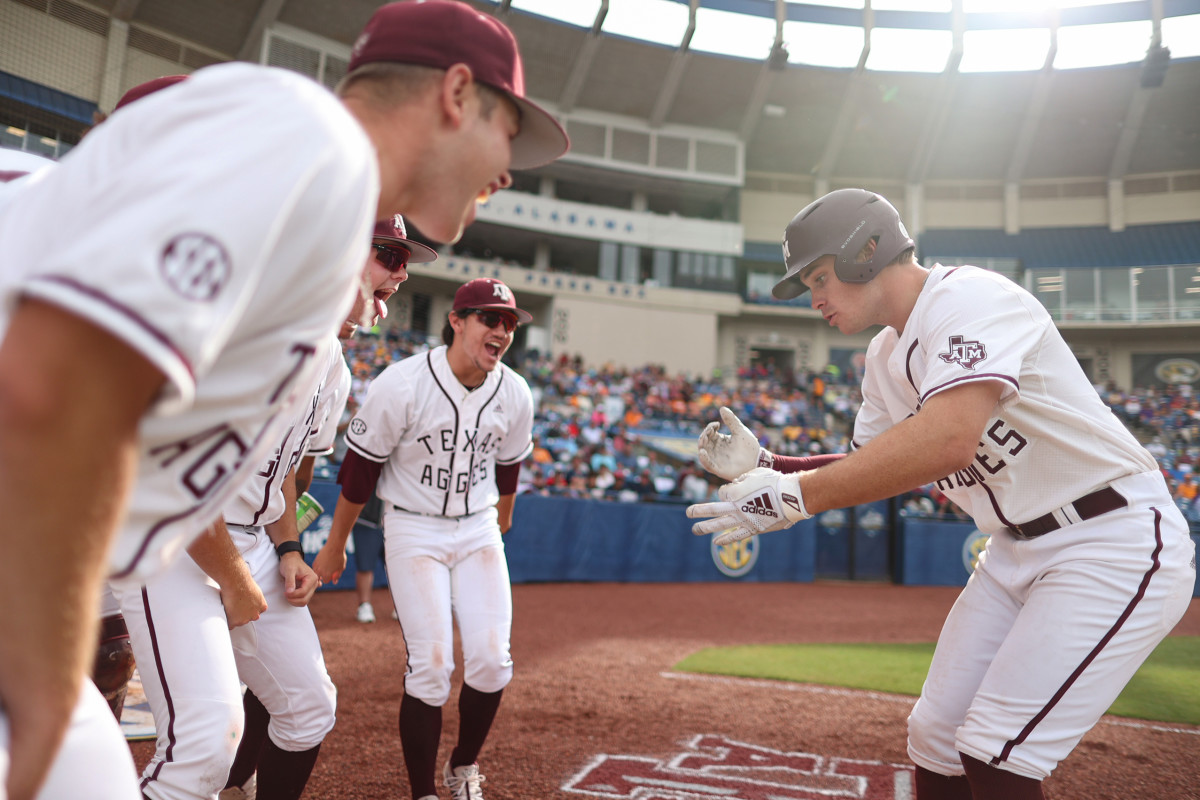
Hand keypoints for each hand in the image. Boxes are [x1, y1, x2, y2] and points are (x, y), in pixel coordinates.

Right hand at [219, 573, 267, 628]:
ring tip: (229, 606)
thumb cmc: (243, 582)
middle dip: (241, 613)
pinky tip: (224, 614)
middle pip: (247, 618)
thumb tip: (249, 598)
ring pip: (239, 621)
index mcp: (262, 607)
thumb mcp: (254, 590)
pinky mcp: (235, 621)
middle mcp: (255, 614)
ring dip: (234, 616)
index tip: (243, 605)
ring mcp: (245, 619)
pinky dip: (227, 621)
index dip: (248, 608)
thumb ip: (254, 598)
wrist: (236, 583)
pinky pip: (230, 625)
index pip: (255, 612)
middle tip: (235, 605)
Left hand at [279, 552, 319, 606]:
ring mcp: (311, 588)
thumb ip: (290, 581)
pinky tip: (290, 595)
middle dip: (293, 600)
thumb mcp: (289, 570)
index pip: (303, 592)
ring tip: (287, 594)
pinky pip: (303, 600)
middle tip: (285, 594)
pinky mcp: (307, 590)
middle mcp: (314, 584)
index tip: (285, 592)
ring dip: (294, 601)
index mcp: (312, 578)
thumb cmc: (290, 563)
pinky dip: (296, 600)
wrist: (291, 559)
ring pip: (304, 601)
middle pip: (305, 599)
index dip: (293, 594)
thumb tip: (289, 592)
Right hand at [312, 543, 346, 585]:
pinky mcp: (315, 561)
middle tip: (327, 572)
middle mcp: (320, 572)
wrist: (334, 546)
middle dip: (323, 577)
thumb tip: (334, 582)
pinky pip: (314, 567)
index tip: (331, 575)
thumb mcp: (341, 567)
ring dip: (319, 572)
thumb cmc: (339, 557)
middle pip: (319, 578)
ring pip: (315, 573)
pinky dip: (317, 567)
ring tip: (324, 569)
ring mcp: (317, 566)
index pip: (326, 581)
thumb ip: (337, 576)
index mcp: (327, 575)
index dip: (329, 578)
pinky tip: (321, 564)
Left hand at [686, 467, 810, 544]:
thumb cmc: (774, 481)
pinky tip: (716, 543)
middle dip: (699, 511)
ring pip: (720, 524)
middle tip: (688, 513)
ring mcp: (743, 519)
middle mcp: (735, 507)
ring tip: (694, 530)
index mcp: (734, 492)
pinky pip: (737, 535)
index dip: (728, 490)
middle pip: (713, 508)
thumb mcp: (754, 473)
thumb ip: (742, 480)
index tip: (738, 490)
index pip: (723, 492)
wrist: (790, 497)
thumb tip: (737, 484)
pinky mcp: (753, 529)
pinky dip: (726, 539)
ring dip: (706, 527)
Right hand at [697, 406, 771, 480]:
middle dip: (703, 436)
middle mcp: (716, 450)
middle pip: (703, 442)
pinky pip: (708, 465)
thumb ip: (731, 421)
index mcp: (720, 440)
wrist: (757, 460)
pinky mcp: (719, 469)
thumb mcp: (740, 431)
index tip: (716, 425)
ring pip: (703, 453)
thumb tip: (722, 408)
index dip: (710, 428)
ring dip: (701, 446)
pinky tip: (702, 453)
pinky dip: (704, 460)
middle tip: (708, 432)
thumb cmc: (749, 446)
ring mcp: (717, 459)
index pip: (709, 433)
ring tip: (703, 440)